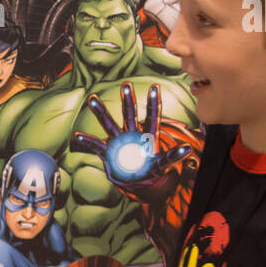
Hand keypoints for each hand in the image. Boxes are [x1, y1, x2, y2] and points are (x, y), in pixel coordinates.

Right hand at [70, 83, 191, 201]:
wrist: (137, 181)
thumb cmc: (151, 170)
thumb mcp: (163, 164)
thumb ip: (172, 157)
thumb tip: (188, 149)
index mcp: (147, 137)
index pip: (152, 117)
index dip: (153, 104)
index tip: (155, 88)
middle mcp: (132, 135)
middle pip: (129, 115)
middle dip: (127, 101)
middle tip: (126, 85)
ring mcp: (119, 142)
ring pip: (109, 124)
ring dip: (101, 112)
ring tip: (92, 98)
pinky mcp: (108, 153)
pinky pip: (97, 147)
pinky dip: (87, 143)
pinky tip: (78, 136)